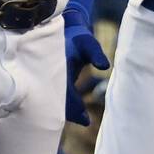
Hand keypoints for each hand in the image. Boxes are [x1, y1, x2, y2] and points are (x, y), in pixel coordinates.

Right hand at [62, 6, 108, 126]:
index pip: (66, 93)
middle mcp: (50, 76)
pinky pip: (54, 97)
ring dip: (65, 111)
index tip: (86, 120)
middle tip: (84, 120)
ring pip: (53, 102)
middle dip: (70, 113)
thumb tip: (105, 66)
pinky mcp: (50, 82)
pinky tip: (78, 114)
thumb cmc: (78, 39)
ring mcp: (48, 80)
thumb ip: (96, 53)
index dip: (75, 108)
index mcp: (58, 68)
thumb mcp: (88, 43)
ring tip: (82, 118)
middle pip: (57, 102)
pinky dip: (63, 106)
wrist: (64, 32)